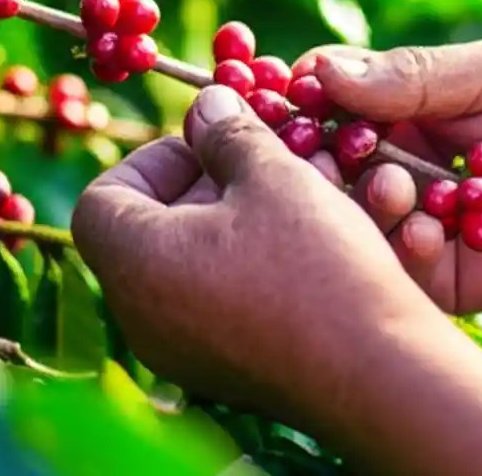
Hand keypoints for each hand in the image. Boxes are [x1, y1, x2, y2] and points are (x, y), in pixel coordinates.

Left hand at [71, 85, 434, 419]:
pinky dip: (256, 266)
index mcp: (135, 264)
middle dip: (209, 183)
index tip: (215, 142)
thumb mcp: (273, 176)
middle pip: (152, 231)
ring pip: (195, 266)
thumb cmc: (315, 264)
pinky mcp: (230, 374)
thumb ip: (229, 133)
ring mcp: (185, 354)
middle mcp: (145, 319)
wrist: (378, 374)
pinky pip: (224, 304)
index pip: (104, 196)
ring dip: (240, 221)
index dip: (155, 156)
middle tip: (264, 161)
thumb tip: (207, 106)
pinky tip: (312, 246)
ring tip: (298, 198)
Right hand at [305, 40, 481, 313]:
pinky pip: (402, 270)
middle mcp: (393, 167)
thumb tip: (323, 72)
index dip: (302, 99)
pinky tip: (429, 232)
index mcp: (396, 109)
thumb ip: (413, 76)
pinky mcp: (440, 276)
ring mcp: (413, 222)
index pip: (327, 99)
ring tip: (396, 191)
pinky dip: (407, 249)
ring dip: (367, 205)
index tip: (292, 99)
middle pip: (326, 166)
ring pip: (356, 221)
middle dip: (324, 162)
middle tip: (334, 157)